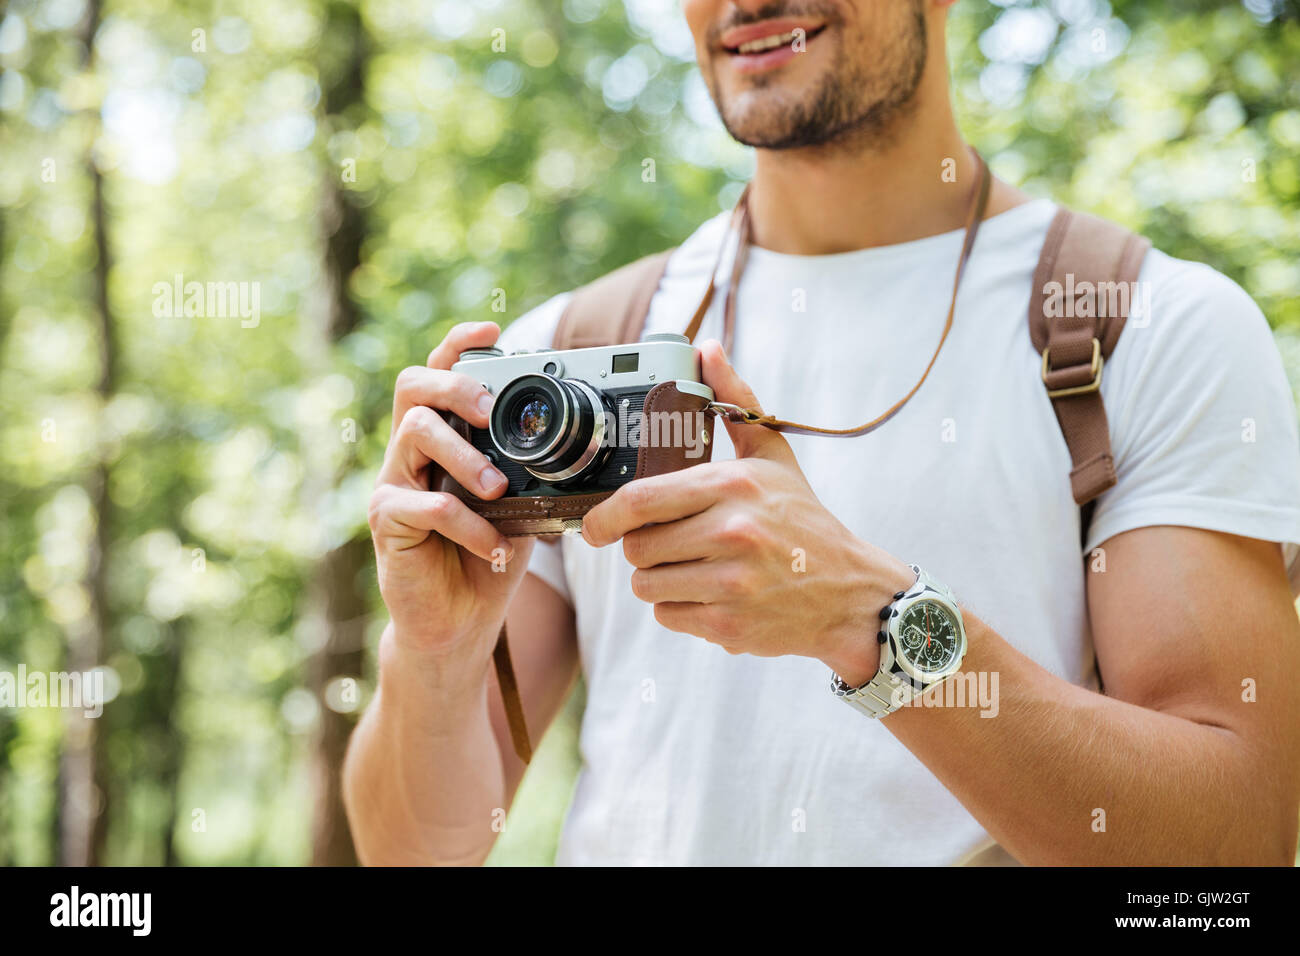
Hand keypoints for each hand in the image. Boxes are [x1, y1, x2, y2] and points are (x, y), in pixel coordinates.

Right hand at [368, 322, 533, 658]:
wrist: (459, 624)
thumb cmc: (488, 556)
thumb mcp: (521, 505)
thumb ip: (532, 470)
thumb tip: (580, 441)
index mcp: (444, 440)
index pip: (440, 374)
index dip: (459, 343)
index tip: (492, 328)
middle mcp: (412, 453)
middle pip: (414, 386)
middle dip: (455, 385)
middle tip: (489, 409)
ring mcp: (395, 485)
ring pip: (415, 433)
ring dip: (464, 455)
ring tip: (498, 488)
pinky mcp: (387, 523)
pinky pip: (427, 505)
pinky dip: (468, 523)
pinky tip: (493, 545)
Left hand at [581, 339, 912, 684]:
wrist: (851, 594)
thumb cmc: (804, 521)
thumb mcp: (773, 454)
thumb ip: (735, 400)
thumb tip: (706, 349)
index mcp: (733, 485)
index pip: (641, 500)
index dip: (604, 516)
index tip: (595, 526)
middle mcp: (731, 532)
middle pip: (637, 547)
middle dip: (644, 548)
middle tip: (671, 544)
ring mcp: (731, 582)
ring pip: (647, 585)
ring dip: (660, 580)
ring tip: (696, 568)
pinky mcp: (729, 625)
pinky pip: (669, 615)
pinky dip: (680, 609)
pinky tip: (712, 594)